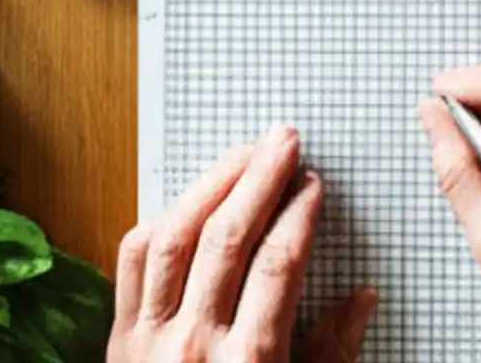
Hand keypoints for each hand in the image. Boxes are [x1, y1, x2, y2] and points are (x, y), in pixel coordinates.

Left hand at [108, 127, 377, 361]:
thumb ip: (332, 353)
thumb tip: (361, 297)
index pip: (277, 263)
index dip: (298, 213)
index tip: (313, 183)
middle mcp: (193, 344)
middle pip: (227, 236)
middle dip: (259, 177)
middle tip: (284, 140)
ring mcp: (148, 337)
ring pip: (174, 235)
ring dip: (209, 183)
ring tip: (241, 152)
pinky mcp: (119, 336)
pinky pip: (133, 259)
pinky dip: (161, 219)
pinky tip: (187, 198)